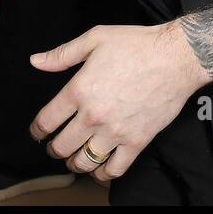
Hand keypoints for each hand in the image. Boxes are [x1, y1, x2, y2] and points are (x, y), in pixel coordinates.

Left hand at [29, 21, 208, 185]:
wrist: (175, 58)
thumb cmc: (137, 45)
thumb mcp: (95, 38)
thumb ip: (62, 54)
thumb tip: (36, 61)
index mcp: (79, 89)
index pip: (46, 121)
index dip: (37, 130)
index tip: (37, 131)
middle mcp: (93, 115)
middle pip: (61, 146)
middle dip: (53, 149)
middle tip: (55, 147)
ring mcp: (115, 132)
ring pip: (84, 162)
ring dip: (74, 163)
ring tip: (74, 159)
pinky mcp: (136, 141)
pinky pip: (114, 170)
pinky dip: (102, 175)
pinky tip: (99, 169)